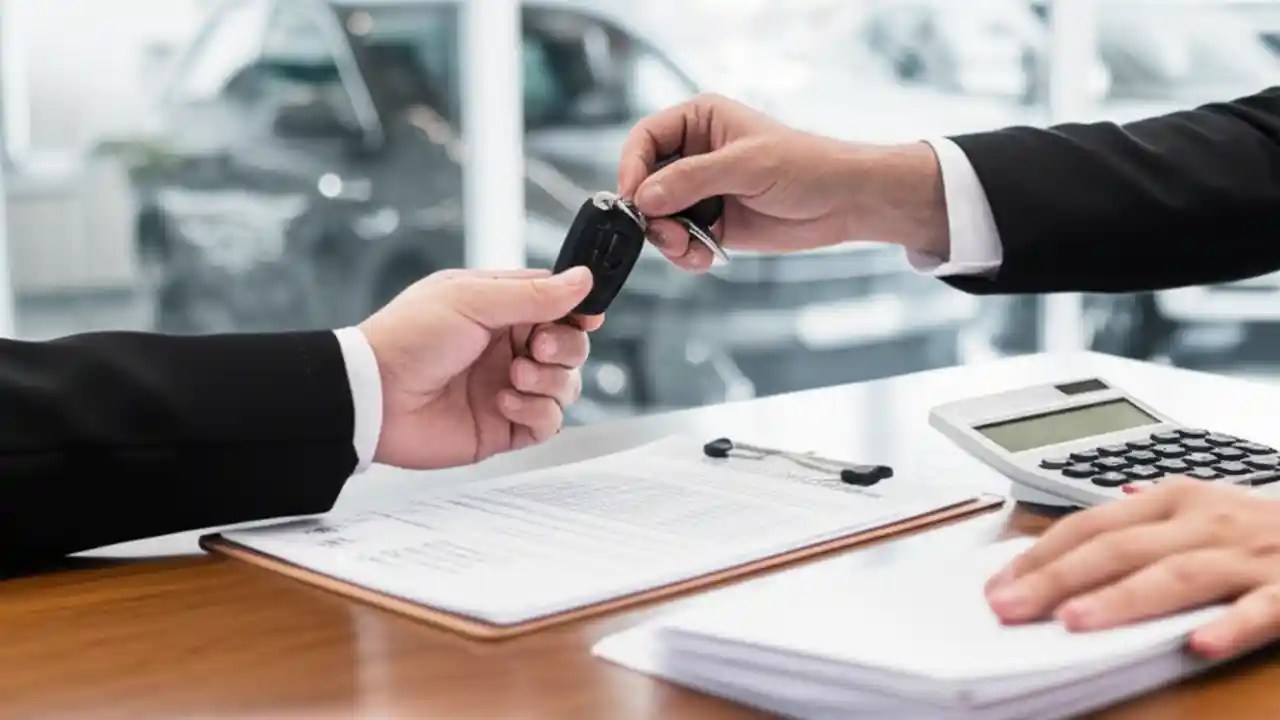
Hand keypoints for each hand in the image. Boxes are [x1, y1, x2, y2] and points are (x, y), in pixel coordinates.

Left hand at [357, 267, 601, 469]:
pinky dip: (536, 411)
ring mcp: (509, 388)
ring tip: (515, 377)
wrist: (373, 396)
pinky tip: (504, 402)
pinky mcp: (505, 427)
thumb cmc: (408, 338)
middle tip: (538, 347)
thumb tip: (582, 279)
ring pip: (566, 385)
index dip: (578, 311)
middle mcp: (508, 348)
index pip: (558, 305)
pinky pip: (548, 422)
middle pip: (571, 346)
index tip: (587, 316)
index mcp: (500, 310)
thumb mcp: (472, 300)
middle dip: (566, 347)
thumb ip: (534, 293)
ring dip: (550, 380)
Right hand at [617, 93, 948, 271]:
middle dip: (651, 213)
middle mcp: (696, 154)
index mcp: (700, 121)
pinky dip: (685, 253)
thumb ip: (692, 179)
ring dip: (668, 239)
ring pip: (659, 217)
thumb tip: (645, 196)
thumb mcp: (746, 165)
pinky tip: (705, 256)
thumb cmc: (806, 166)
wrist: (844, 202)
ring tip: (691, 248)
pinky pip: (681, 240)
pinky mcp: (714, 222)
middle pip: (646, 182)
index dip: (632, 166)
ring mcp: (703, 190)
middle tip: (666, 234)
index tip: (632, 198)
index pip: (645, 138)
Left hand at [985, 479, 1279, 659]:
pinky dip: (1230, 625)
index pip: (1093, 525)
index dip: (1043, 554)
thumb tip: (1102, 504)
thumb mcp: (1207, 506)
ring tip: (1075, 623)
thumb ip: (1151, 514)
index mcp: (1177, 500)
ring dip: (1122, 599)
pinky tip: (1198, 645)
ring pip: (1177, 576)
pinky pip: (1261, 608)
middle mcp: (1207, 521)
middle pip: (1120, 548)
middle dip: (1058, 578)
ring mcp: (1251, 556)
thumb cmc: (1271, 526)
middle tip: (1009, 607)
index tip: (999, 584)